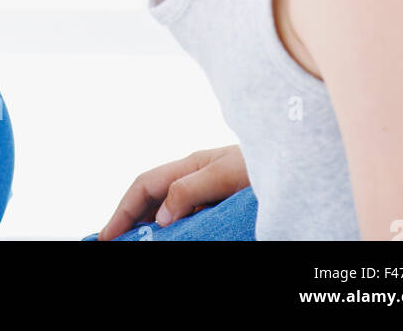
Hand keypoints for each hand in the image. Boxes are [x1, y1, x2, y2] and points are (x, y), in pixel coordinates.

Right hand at [96, 144, 249, 240]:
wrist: (295, 158)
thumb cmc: (264, 162)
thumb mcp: (227, 174)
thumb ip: (192, 188)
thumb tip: (160, 215)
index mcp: (189, 164)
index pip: (144, 185)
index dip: (121, 210)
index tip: (107, 236)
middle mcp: (193, 175)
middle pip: (150, 197)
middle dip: (127, 218)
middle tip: (111, 243)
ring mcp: (204, 189)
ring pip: (166, 207)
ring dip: (147, 225)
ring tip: (134, 243)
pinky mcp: (218, 201)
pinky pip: (186, 216)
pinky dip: (171, 229)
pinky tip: (169, 238)